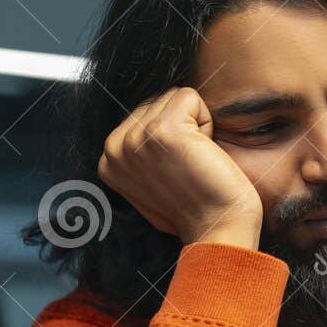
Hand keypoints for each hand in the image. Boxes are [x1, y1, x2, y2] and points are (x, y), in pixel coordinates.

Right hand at [97, 86, 263, 248]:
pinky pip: (190, 97)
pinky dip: (207, 122)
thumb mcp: (151, 181)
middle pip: (157, 100)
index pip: (143, 112)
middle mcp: (114, 148)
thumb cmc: (195, 210)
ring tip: (196, 161)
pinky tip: (204, 153)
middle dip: (183, 128)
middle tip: (189, 167)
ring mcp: (135, 138)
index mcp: (108, 160)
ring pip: (173, 97)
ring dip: (196, 126)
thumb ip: (140, 154)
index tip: (177, 171)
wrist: (218, 228)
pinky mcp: (162, 131)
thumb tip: (145, 122)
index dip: (171, 136)